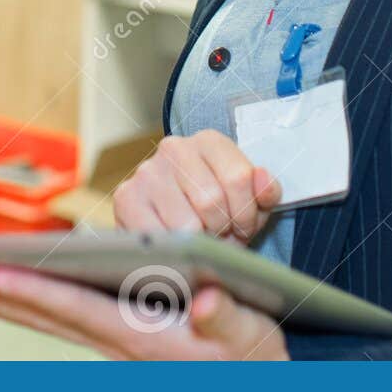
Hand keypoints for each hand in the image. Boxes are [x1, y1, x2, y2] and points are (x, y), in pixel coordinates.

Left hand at [0, 267, 288, 359]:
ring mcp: (118, 348)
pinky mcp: (122, 343)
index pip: (79, 310)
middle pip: (49, 316)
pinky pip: (66, 321)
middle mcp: (122, 347)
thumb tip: (203, 302)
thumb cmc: (259, 361)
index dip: (36, 291)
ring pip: (51, 320)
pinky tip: (15, 294)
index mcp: (147, 340)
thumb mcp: (254, 340)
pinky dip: (35, 304)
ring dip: (7, 301)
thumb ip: (228, 321)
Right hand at [113, 130, 280, 242]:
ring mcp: (147, 171)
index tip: (243, 226)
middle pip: (211, 201)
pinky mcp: (126, 197)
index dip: (247, 214)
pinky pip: (159, 236)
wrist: (176, 227)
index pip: (238, 178)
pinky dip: (173, 250)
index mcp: (209, 141)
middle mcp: (174, 147)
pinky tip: (176, 244)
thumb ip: (265, 193)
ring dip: (197, 243)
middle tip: (218, 236)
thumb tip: (263, 178)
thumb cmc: (218, 213)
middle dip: (221, 230)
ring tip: (198, 239)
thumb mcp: (250, 203)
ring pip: (185, 223)